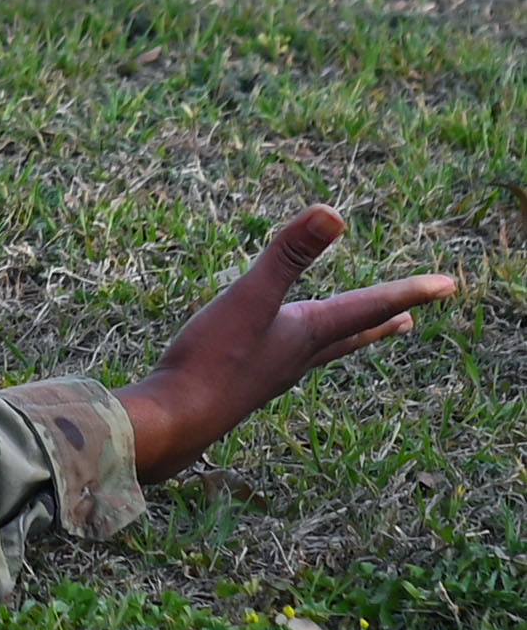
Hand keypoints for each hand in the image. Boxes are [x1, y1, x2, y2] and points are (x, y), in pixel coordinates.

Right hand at [117, 206, 455, 482]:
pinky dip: (304, 347)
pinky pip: (288, 358)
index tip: (449, 285)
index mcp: (308, 332)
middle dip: (383, 320)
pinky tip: (282, 350)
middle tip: (411, 317)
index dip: (409, 291)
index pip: (369, 306)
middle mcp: (301, 353)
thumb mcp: (251, 296)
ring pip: (323, 348)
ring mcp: (275, 370)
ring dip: (349, 336)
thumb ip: (289, 255)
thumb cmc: (215, 358)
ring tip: (364, 332)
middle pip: (354, 333)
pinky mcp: (247, 379)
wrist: (179, 418)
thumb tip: (334, 211)